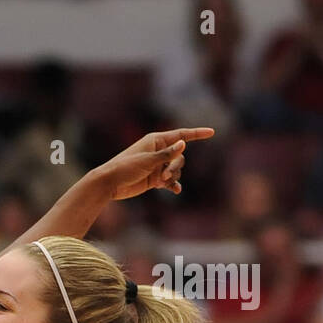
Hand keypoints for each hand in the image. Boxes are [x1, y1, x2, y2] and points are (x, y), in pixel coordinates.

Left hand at [99, 127, 214, 198]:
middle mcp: (159, 152)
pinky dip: (173, 185)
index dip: (197, 134)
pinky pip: (171, 181)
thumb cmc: (125, 168)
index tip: (212, 132)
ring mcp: (157, 166)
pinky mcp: (154, 179)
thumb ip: (167, 154)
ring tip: (161, 182)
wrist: (110, 184)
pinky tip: (175, 191)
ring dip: (173, 177)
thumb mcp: (147, 160)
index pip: (181, 135)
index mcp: (156, 141)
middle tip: (165, 175)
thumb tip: (184, 143)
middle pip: (180, 156)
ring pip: (177, 170)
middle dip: (176, 166)